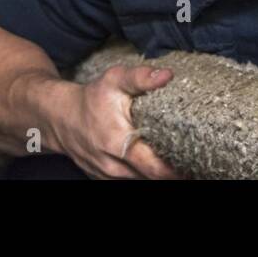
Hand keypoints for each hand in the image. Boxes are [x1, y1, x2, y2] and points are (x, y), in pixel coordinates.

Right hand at [44, 65, 179, 179]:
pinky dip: (143, 174)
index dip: (177, 170)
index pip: (155, 168)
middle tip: (192, 160)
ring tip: (178, 161)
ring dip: (158, 173)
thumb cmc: (92, 99)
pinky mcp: (105, 180)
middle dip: (173, 171)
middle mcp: (114, 166)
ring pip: (141, 180)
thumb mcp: (115, 80)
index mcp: (119, 144)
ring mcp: (108, 176)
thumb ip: (141, 78)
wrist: (62, 118)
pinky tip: (156, 163)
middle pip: (151, 177)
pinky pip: (131, 181)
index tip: (195, 163)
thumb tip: (167, 75)